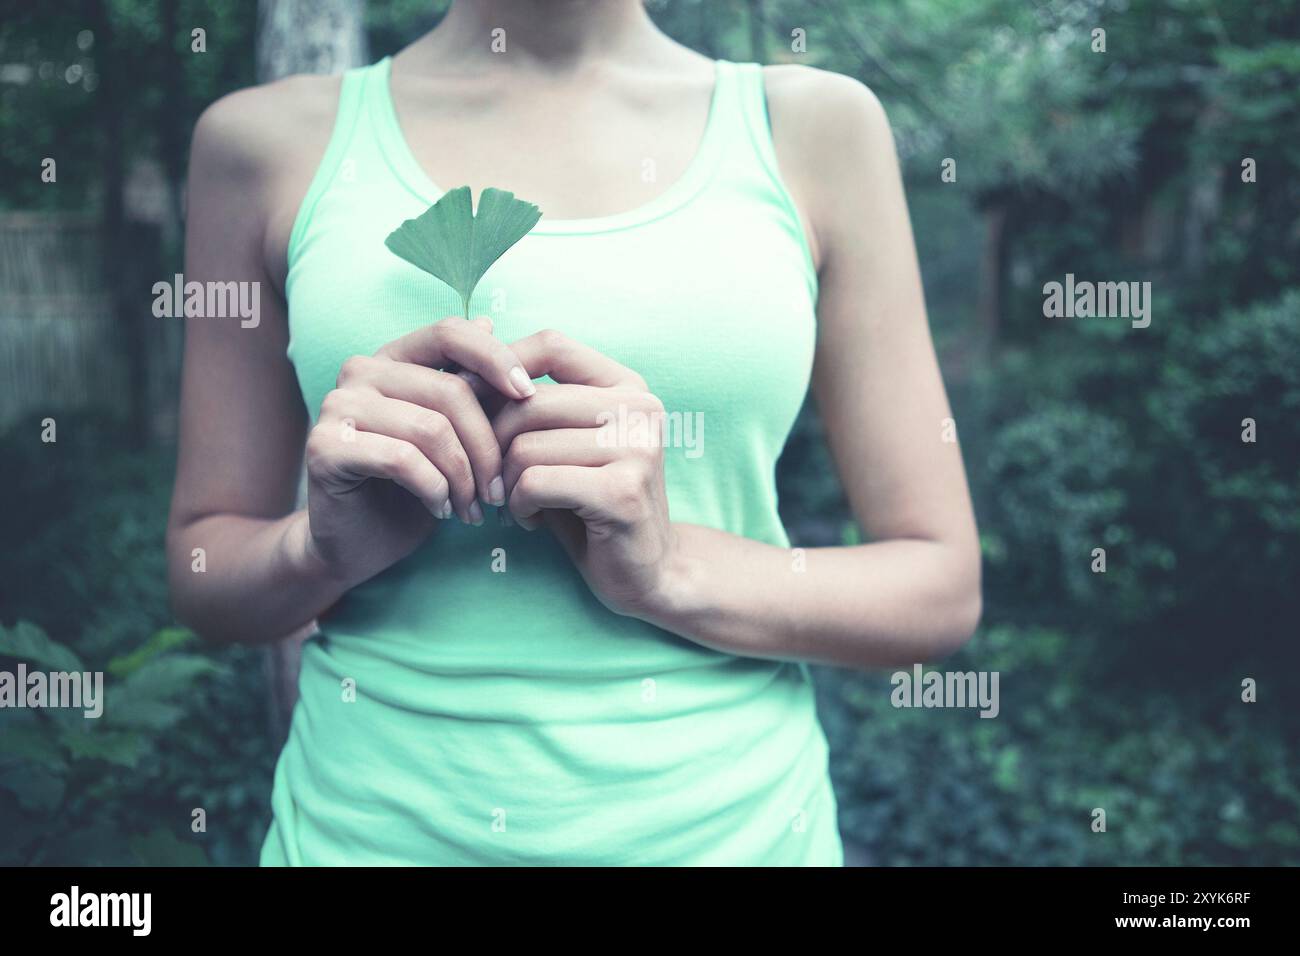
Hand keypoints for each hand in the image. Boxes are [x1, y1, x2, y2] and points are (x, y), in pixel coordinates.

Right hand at [304, 316, 535, 585]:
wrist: (359, 544)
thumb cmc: (414, 488)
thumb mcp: (453, 435)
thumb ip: (468, 386)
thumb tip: (489, 321)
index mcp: (393, 358)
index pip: (450, 332)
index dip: (496, 357)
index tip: (530, 396)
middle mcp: (360, 371)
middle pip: (450, 391)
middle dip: (487, 448)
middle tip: (498, 492)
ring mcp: (337, 406)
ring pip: (431, 428)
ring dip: (464, 478)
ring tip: (472, 509)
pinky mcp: (324, 446)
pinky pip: (402, 459)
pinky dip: (434, 489)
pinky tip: (441, 510)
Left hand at [491, 331, 678, 616]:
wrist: (644, 571)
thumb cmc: (589, 503)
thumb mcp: (563, 442)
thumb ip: (530, 402)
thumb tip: (466, 354)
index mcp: (628, 387)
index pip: (551, 345)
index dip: (500, 370)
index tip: (476, 410)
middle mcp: (640, 409)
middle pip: (529, 401)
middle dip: (494, 443)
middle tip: (492, 477)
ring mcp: (637, 448)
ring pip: (526, 446)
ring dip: (505, 482)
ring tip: (516, 502)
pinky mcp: (623, 491)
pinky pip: (535, 482)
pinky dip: (519, 505)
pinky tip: (530, 519)